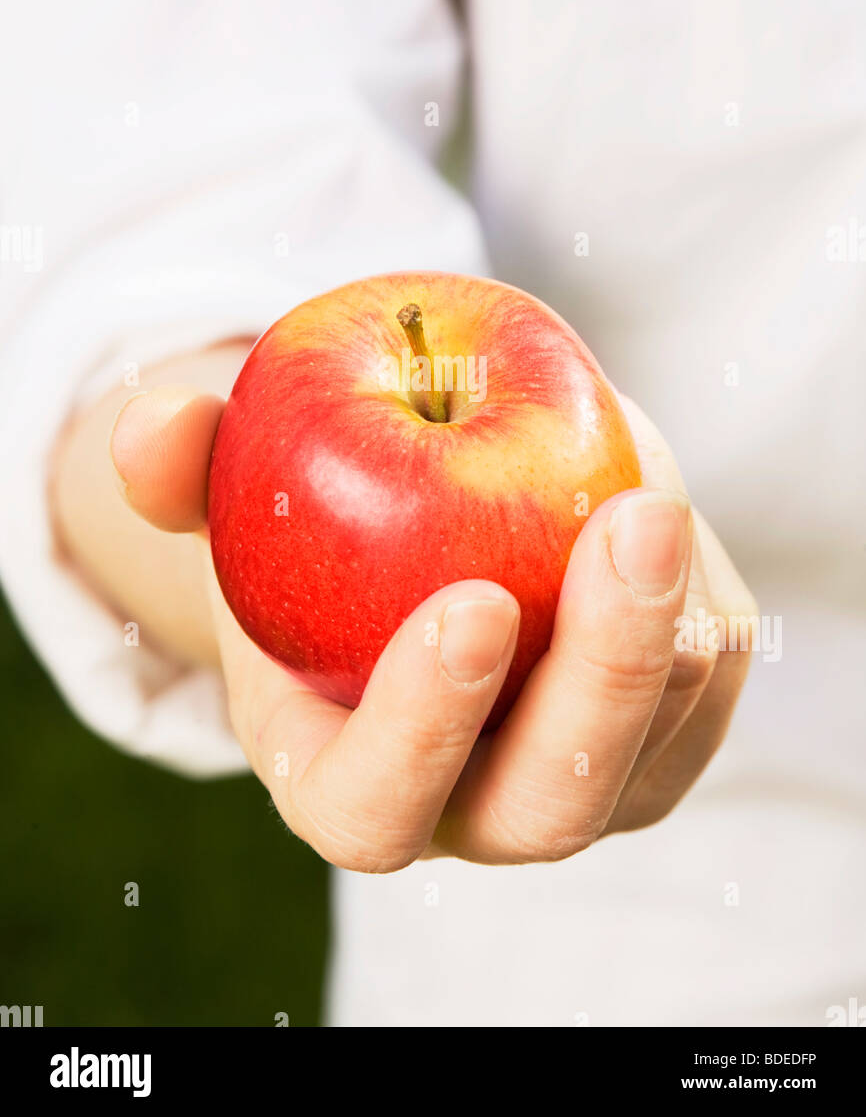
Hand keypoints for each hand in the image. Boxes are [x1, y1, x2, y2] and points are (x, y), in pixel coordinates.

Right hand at [110, 386, 754, 869]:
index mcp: (341, 773)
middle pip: (542, 812)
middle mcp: (462, 811)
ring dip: (665, 635)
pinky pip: (704, 705)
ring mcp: (569, 791)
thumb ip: (187, 464)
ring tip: (650, 503)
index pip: (373, 804)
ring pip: (645, 767)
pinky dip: (704, 616)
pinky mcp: (655, 746)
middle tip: (632, 523)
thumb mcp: (241, 491)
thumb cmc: (311, 526)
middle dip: (596, 678)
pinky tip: (669, 524)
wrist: (418, 541)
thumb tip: (150, 426)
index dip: (422, 729)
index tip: (474, 604)